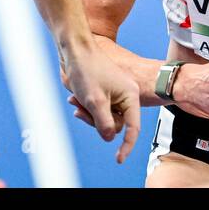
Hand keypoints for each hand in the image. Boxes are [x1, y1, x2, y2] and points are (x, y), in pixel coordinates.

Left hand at [61, 47, 141, 162]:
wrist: (75, 50)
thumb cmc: (87, 70)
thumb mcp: (95, 102)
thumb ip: (105, 124)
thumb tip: (110, 138)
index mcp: (130, 95)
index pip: (133, 127)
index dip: (127, 145)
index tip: (119, 159)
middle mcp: (126, 95)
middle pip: (115, 123)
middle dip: (96, 121)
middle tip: (80, 111)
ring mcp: (116, 93)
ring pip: (105, 117)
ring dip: (88, 114)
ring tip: (75, 102)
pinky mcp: (105, 91)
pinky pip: (99, 108)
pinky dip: (87, 107)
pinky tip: (76, 99)